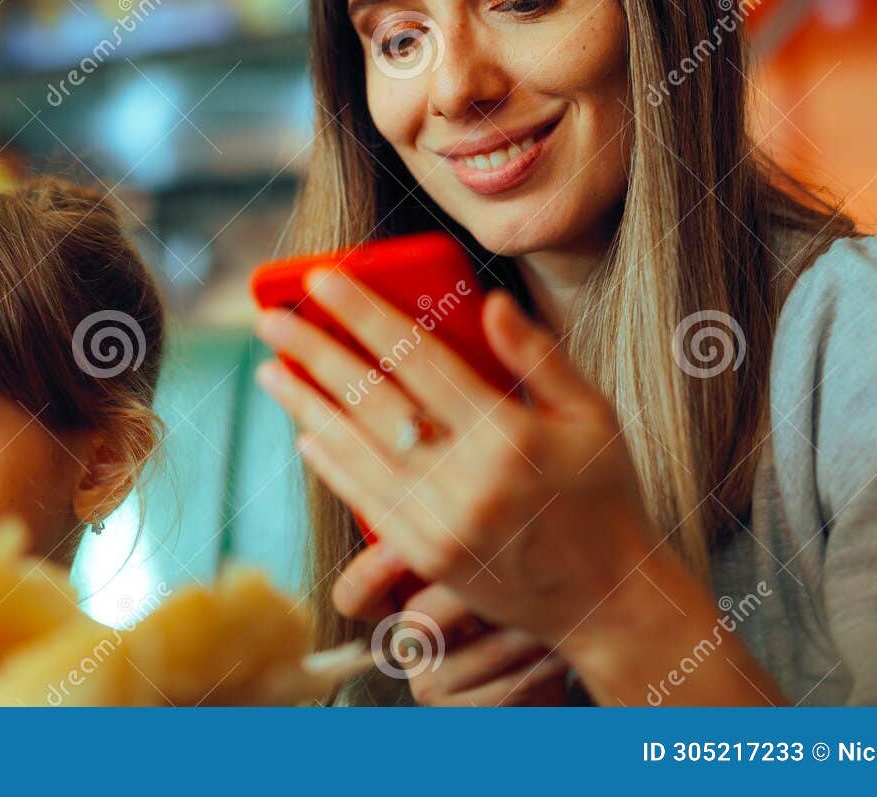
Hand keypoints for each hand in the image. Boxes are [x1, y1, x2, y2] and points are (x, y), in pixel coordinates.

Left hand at [256, 272, 780, 703]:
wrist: (606, 596)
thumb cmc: (601, 493)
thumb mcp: (592, 414)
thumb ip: (539, 356)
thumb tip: (491, 302)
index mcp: (509, 433)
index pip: (418, 357)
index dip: (364, 314)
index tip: (322, 279)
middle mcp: (468, 478)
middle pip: (372, 400)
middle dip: (315, 353)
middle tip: (270, 318)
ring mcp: (442, 522)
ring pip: (356, 449)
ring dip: (306, 405)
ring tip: (270, 369)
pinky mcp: (427, 556)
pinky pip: (365, 499)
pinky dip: (331, 463)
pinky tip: (305, 431)